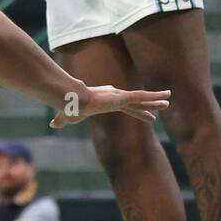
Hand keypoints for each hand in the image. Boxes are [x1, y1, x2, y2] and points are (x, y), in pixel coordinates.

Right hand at [50, 82, 171, 130]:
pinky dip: (153, 96)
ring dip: (155, 100)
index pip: (126, 107)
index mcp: (108, 102)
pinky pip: (141, 96)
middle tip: (163, 107)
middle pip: (137, 102)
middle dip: (150, 105)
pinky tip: (164, 97)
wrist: (72, 100)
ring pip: (142, 98)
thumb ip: (63, 120)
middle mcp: (116, 97)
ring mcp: (120, 96)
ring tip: (169, 100)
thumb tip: (52, 124)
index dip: (137, 112)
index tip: (148, 117)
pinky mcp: (121, 96)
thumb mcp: (68, 116)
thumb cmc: (71, 106)